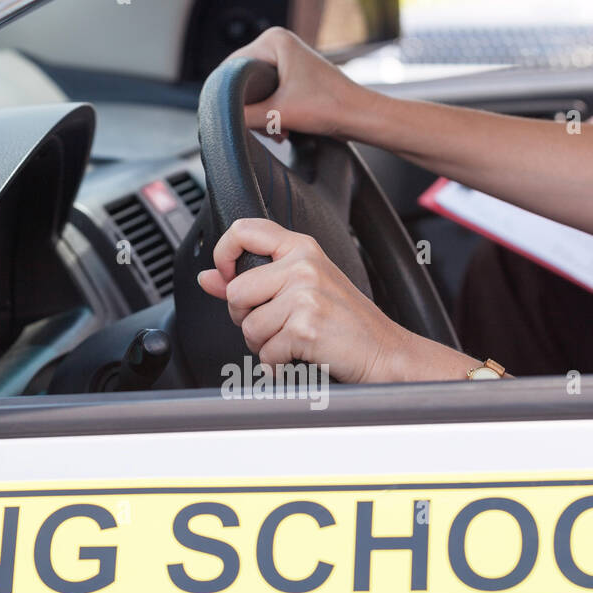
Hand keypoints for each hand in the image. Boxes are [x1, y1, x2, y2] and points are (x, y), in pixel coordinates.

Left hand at [197, 218, 476, 382]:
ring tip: (290, 342)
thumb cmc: (347, 323)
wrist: (385, 352)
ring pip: (249, 326)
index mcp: (302, 248)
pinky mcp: (306, 327)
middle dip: (245, 318)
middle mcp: (303, 265)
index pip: (244, 230)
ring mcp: (306, 295)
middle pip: (237, 291)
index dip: (223, 253)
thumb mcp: (303, 289)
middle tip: (273, 326)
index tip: (226, 275)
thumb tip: (208, 278)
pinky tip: (298, 357)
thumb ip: (252, 280)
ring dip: (262, 345)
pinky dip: (277, 363)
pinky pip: (266, 351)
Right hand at [228, 27, 377, 139]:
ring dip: (264, 116)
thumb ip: (244, 116)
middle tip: (265, 128)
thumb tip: (221, 121)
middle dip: (252, 109)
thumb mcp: (277, 114)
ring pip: (258, 91)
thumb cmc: (328, 107)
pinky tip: (284, 130)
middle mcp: (280, 43)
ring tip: (278, 131)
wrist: (360, 117)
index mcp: (274, 39)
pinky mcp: (296, 76)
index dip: (230, 95)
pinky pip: (272, 95)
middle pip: (245, 81)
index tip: (235, 117)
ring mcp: (289, 59)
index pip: (232, 67)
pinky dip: (274, 114)